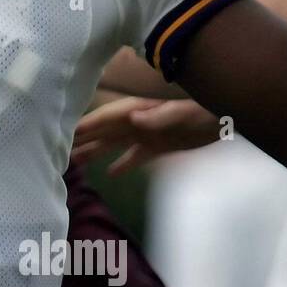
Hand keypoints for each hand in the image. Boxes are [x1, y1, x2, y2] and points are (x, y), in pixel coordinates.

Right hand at [72, 96, 221, 174]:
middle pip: (103, 132)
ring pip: (114, 145)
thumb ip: (158, 117)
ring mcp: (146, 135)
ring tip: (74, 163)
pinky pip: (135, 157)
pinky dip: (123, 165)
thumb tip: (131, 119)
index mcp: (138, 111)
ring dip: (96, 152)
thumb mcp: (183, 113)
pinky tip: (111, 174)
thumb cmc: (206, 111)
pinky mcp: (159, 148)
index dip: (84, 125)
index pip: (104, 118)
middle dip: (82, 139)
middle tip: (57, 150)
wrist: (228, 120)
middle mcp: (137, 123)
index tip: (62, 133)